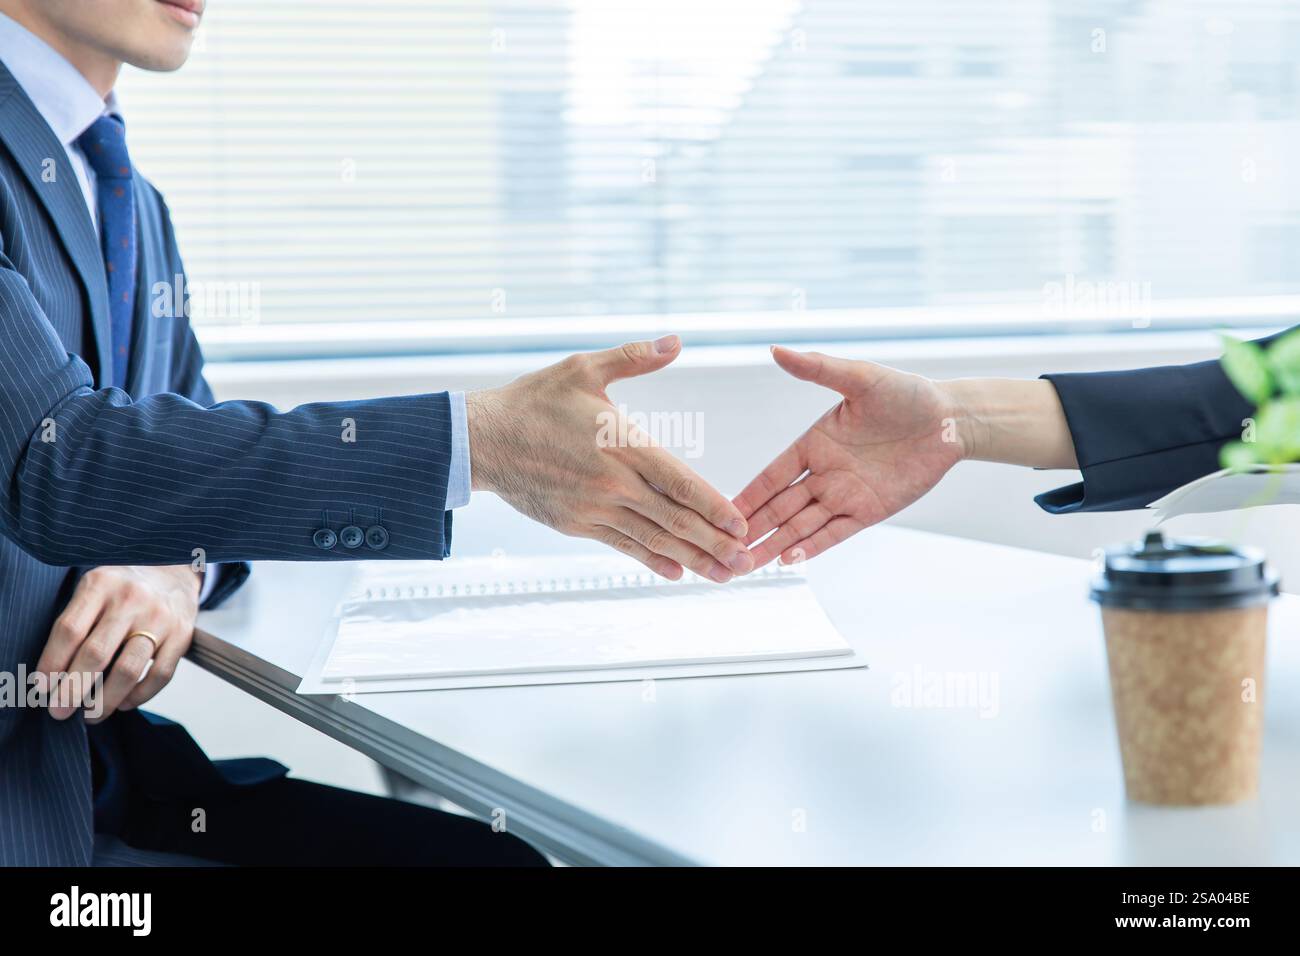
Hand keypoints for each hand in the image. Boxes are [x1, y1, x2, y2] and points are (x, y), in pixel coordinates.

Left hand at [38, 565, 201, 721]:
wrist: (173, 570)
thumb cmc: (122, 587)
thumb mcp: (95, 587)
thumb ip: (77, 621)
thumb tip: (54, 675)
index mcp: (101, 584)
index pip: (69, 631)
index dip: (52, 664)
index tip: (42, 687)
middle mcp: (131, 599)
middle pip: (96, 654)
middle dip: (73, 690)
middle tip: (59, 711)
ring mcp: (160, 617)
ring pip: (128, 670)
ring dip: (105, 700)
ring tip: (91, 716)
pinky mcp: (182, 634)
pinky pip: (160, 674)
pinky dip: (140, 696)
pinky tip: (125, 703)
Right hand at [466, 335, 752, 581]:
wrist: (481, 440)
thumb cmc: (534, 400)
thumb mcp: (583, 369)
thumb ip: (634, 357)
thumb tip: (676, 341)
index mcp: (623, 444)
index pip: (680, 482)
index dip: (715, 506)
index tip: (742, 523)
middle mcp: (613, 483)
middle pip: (675, 519)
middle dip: (715, 543)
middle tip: (746, 562)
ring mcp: (595, 508)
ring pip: (653, 539)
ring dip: (692, 559)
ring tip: (722, 575)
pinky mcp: (577, 524)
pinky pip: (623, 545)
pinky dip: (652, 560)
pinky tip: (676, 571)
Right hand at [734, 347, 966, 567]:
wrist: (950, 421)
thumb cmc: (907, 394)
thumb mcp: (858, 378)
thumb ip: (817, 369)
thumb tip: (776, 350)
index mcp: (814, 443)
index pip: (772, 475)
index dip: (749, 494)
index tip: (723, 509)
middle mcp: (825, 473)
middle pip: (781, 506)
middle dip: (753, 527)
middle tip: (724, 546)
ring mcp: (845, 495)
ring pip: (802, 525)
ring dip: (775, 544)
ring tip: (748, 563)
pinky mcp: (869, 511)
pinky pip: (835, 533)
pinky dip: (812, 546)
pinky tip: (788, 559)